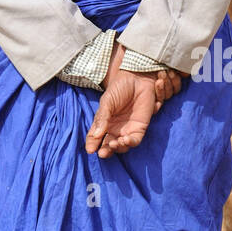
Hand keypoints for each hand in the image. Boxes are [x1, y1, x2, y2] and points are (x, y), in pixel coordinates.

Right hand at [85, 44, 181, 158]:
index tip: (90, 150)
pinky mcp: (140, 127)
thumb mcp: (107, 102)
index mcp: (104, 122)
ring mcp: (127, 129)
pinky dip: (130, 143)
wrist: (138, 78)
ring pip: (122, 146)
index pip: (95, 137)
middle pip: (108, 145)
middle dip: (105, 151)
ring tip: (114, 144)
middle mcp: (115, 128)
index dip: (92, 145)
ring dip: (118, 148)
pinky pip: (135, 140)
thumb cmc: (120, 88)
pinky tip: (125, 139)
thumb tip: (96, 135)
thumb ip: (102, 118)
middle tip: (103, 152)